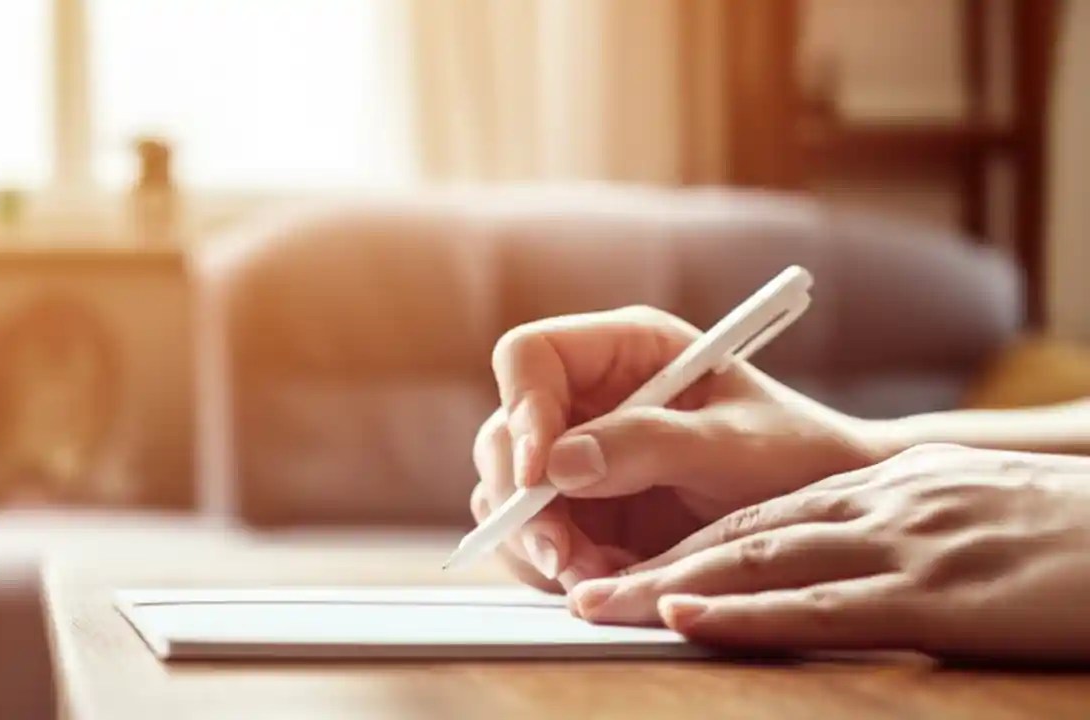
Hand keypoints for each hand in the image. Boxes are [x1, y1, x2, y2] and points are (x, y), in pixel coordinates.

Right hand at [471, 306, 880, 592]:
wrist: (826, 520)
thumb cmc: (797, 458)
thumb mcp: (736, 446)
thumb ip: (650, 444)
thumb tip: (558, 464)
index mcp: (624, 351)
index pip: (531, 357)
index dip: (522, 409)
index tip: (540, 475)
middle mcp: (588, 398)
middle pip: (505, 434)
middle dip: (523, 500)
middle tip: (564, 554)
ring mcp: (578, 457)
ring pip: (508, 495)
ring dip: (541, 543)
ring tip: (604, 575)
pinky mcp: (582, 512)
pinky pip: (533, 540)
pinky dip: (557, 569)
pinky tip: (611, 581)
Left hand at [569, 444, 1089, 661]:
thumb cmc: (1075, 530)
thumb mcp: (979, 508)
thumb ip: (909, 523)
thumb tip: (852, 554)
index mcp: (890, 486)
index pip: (767, 513)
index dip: (691, 543)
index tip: (633, 565)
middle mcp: (881, 505)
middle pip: (745, 533)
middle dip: (657, 563)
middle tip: (582, 588)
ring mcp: (905, 545)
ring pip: (762, 561)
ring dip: (673, 586)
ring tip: (601, 604)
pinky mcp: (937, 595)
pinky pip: (821, 605)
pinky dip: (747, 613)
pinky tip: (689, 619)